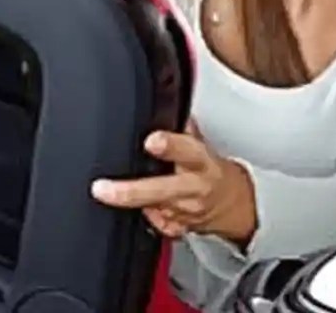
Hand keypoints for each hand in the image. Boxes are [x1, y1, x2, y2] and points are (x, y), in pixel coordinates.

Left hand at [90, 120, 258, 245]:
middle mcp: (194, 188)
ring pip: (153, 210)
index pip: (188, 151)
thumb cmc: (213, 172)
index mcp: (202, 162)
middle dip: (130, 191)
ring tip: (105, 192)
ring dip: (130, 203)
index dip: (171, 146)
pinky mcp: (178, 229)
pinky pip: (155, 225)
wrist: (233, 204)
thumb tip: (165, 105)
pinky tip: (135, 209)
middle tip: (102, 188)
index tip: (152, 141)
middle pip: (162, 190)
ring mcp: (185, 212)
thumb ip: (182, 130)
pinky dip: (144, 217)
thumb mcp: (203, 147)